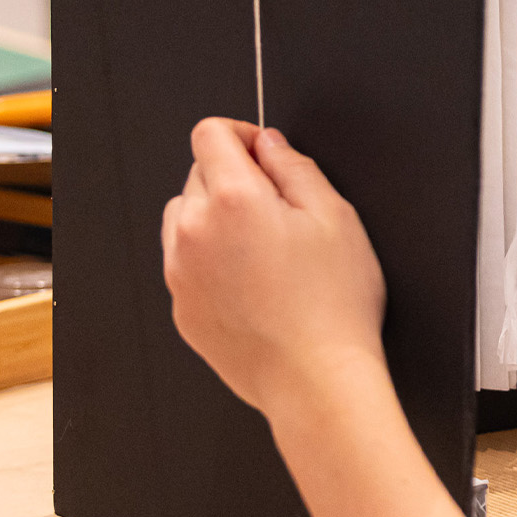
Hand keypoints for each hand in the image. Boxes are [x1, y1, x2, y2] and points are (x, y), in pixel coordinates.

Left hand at [161, 120, 388, 413]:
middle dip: (234, 180)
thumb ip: (296, 167)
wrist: (315, 382)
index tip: (263, 155)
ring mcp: (180, 273)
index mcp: (232, 199)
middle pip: (197, 174)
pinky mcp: (181, 308)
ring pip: (184, 218)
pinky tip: (253, 285)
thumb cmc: (334, 308)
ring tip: (262, 251)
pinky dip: (210, 262)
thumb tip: (270, 145)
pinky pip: (186, 264)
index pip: (210, 134)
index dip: (241, 135)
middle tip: (280, 214)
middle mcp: (193, 231)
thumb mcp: (336, 218)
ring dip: (214, 219)